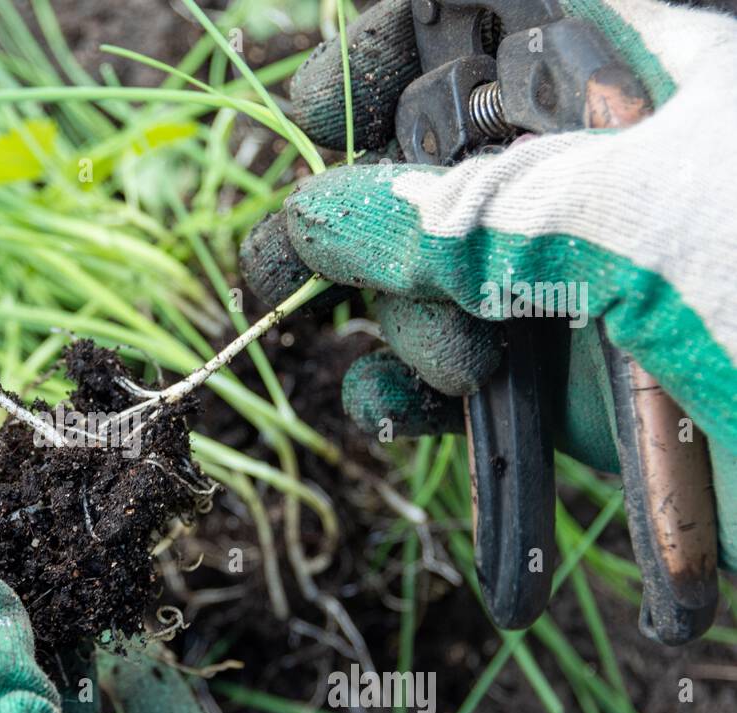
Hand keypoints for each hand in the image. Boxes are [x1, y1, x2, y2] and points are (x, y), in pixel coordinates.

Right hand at [240, 0, 736, 568]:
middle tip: (326, 273)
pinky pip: (446, 378)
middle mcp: (597, 168)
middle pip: (422, 163)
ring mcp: (575, 279)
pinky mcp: (562, 381)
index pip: (476, 26)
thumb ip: (477, 211)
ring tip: (453, 373)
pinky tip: (393, 414)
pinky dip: (401, 400)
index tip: (317, 116)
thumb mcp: (654, 220)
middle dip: (374, 226)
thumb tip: (323, 217)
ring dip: (399, 326)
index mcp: (633, 80)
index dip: (385, 56)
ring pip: (421, 278)